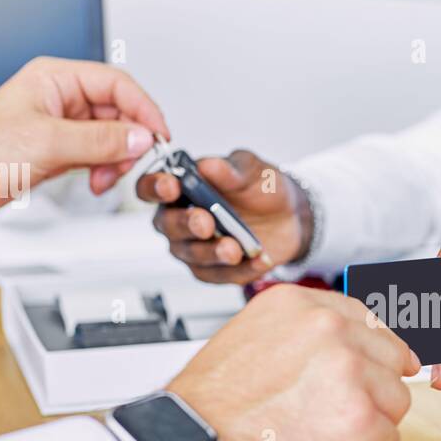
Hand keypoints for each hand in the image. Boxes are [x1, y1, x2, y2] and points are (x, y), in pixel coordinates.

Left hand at [0, 56, 169, 224]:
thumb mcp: (48, 143)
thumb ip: (100, 140)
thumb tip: (141, 137)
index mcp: (54, 78)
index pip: (116, 84)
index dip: (143, 108)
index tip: (158, 134)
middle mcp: (60, 98)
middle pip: (118, 111)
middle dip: (129, 139)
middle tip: (134, 161)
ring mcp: (60, 126)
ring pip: (111, 136)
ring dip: (116, 159)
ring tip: (107, 177)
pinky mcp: (58, 151)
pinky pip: (97, 155)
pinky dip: (104, 170)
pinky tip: (97, 182)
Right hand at [138, 148, 310, 284]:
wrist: (290, 216)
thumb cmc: (261, 188)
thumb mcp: (252, 171)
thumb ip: (230, 169)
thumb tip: (208, 165)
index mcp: (179, 188)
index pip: (151, 188)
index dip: (155, 188)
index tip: (171, 186)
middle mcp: (179, 219)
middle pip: (168, 225)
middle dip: (186, 224)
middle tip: (205, 222)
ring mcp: (193, 248)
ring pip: (192, 255)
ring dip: (213, 252)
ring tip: (234, 248)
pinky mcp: (213, 270)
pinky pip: (221, 275)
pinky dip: (241, 270)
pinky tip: (258, 260)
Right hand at [160, 284, 420, 440]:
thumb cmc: (203, 416)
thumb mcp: (246, 345)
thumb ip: (297, 341)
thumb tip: (343, 352)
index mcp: (298, 305)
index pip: (366, 318)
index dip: (372, 353)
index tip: (373, 370)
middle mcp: (328, 329)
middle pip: (390, 360)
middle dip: (369, 394)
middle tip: (328, 420)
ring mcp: (348, 373)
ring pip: (395, 403)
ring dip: (366, 430)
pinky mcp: (360, 423)